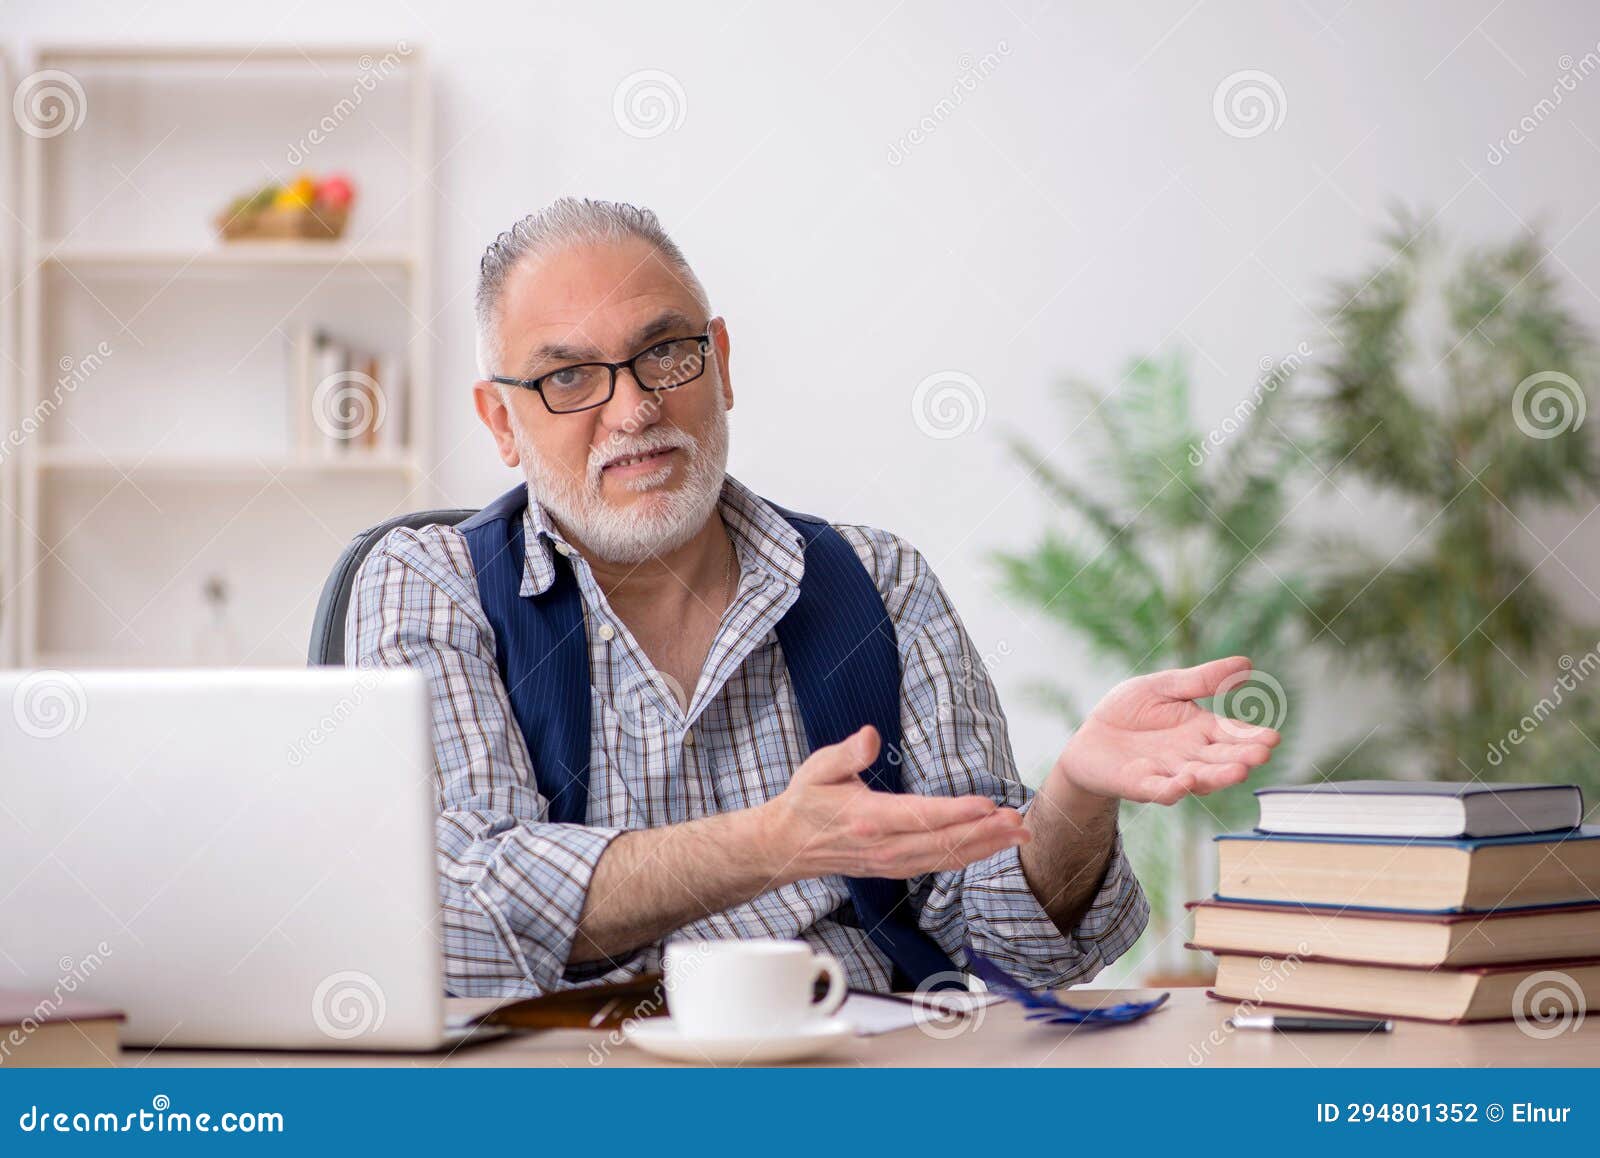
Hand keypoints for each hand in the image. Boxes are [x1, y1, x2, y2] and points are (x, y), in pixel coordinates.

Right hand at [759, 725, 1029, 881]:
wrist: (786, 845)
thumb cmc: (806, 801)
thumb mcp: (818, 768)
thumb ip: (847, 753)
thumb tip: (872, 735)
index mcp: (867, 819)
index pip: (920, 816)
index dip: (956, 812)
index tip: (988, 804)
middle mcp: (883, 846)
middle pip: (942, 842)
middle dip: (985, 832)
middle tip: (1019, 821)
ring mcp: (891, 862)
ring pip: (946, 857)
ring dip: (985, 846)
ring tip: (1017, 833)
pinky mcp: (896, 868)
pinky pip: (938, 865)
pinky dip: (968, 857)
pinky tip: (990, 846)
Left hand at [1050, 655, 1280, 805]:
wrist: (1090, 735)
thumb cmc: (1129, 710)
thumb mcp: (1165, 687)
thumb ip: (1201, 680)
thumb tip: (1246, 663)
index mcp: (1200, 730)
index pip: (1232, 734)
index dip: (1252, 737)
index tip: (1273, 737)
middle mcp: (1190, 755)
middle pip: (1221, 759)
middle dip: (1242, 757)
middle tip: (1262, 754)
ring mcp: (1167, 772)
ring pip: (1198, 778)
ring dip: (1218, 776)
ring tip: (1238, 771)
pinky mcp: (1140, 784)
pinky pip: (1160, 789)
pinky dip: (1173, 788)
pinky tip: (1186, 782)